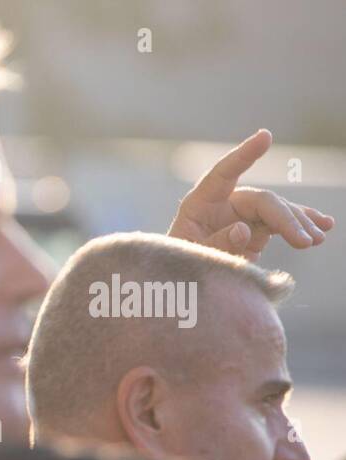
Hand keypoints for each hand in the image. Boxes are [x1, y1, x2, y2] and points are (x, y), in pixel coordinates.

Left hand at [168, 129, 333, 260]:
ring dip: (299, 223)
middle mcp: (223, 203)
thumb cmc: (179, 264)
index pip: (223, 173)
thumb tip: (244, 229)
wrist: (180, 280)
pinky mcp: (255, 228)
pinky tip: (324, 227)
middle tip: (304, 241)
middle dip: (285, 219)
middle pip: (262, 201)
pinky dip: (301, 226)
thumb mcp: (191, 256)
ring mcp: (241, 215)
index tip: (265, 136)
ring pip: (277, 211)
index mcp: (200, 203)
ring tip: (318, 238)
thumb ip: (215, 243)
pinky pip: (282, 223)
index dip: (244, 155)